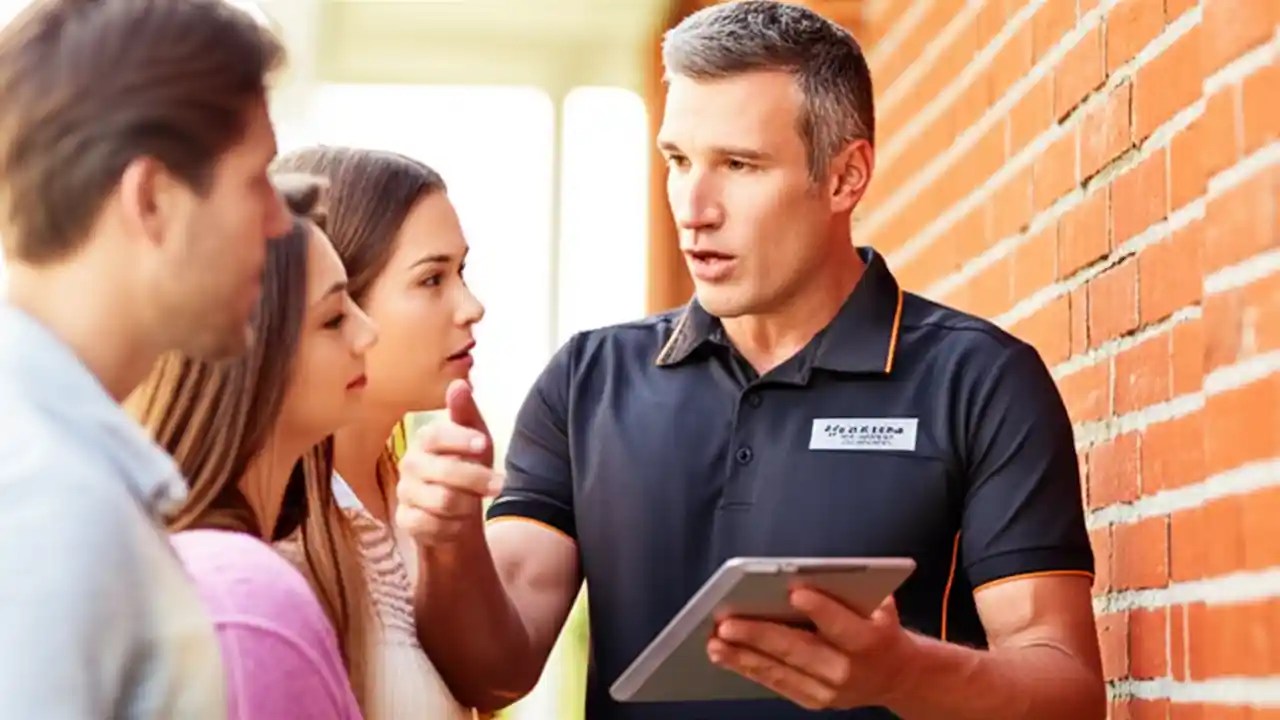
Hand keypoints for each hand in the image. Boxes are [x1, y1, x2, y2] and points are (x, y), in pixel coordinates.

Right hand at [395, 379, 502, 546]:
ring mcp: (405, 493)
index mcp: (426, 440)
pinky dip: (454, 528)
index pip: (436, 435)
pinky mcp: (405, 520)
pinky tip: (458, 522)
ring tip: (473, 504)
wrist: (458, 513)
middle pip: (445, 473)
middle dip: (477, 480)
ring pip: (442, 502)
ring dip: (468, 506)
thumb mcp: (475, 440)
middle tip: (501, 484)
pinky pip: (433, 526)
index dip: (460, 439)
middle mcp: (410, 464)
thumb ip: (466, 414)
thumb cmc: (467, 468)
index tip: (483, 444)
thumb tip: (459, 384)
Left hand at [707, 589, 915, 710]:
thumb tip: (814, 573)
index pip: (842, 624)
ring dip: (742, 656)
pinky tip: (725, 655)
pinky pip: (775, 683)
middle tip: (727, 622)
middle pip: (799, 650)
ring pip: (779, 671)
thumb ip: (854, 590)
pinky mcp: (812, 701)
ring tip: (714, 641)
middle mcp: (847, 669)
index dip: (821, 608)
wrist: (897, 676)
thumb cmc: (880, 629)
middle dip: (759, 635)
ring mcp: (828, 690)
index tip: (795, 591)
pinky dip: (748, 668)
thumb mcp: (881, 604)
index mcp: (870, 640)